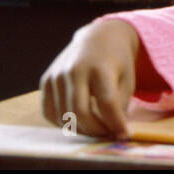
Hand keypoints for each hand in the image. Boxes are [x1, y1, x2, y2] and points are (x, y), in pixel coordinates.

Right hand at [41, 19, 139, 138]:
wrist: (99, 37)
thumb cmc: (117, 61)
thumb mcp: (126, 79)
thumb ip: (120, 105)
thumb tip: (114, 133)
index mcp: (100, 67)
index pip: (107, 103)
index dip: (115, 124)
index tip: (124, 136)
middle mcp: (75, 69)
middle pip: (81, 113)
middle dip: (96, 130)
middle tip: (107, 134)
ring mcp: (58, 74)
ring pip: (63, 116)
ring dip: (80, 129)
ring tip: (95, 127)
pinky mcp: (47, 79)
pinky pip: (49, 112)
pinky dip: (62, 122)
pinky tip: (77, 120)